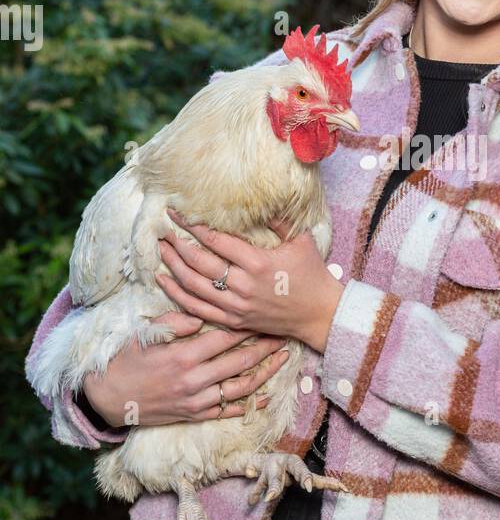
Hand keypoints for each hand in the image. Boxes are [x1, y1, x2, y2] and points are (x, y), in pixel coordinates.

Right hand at [81, 310, 292, 427]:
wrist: (108, 398)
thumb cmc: (125, 360)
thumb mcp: (144, 334)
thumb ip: (174, 322)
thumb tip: (201, 314)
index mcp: (183, 356)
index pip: (225, 338)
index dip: (247, 326)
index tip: (264, 314)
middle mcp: (194, 380)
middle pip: (239, 362)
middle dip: (265, 346)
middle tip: (284, 332)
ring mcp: (196, 401)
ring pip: (240, 387)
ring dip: (265, 373)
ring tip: (283, 359)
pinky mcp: (194, 415)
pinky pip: (227, 410)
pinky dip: (249, 403)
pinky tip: (266, 395)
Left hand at [155, 209, 344, 351]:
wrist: (319, 313)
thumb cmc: (312, 274)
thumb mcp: (301, 241)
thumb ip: (278, 220)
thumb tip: (260, 198)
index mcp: (258, 262)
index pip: (216, 241)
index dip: (192, 226)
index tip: (176, 213)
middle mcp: (243, 285)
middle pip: (198, 263)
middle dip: (177, 244)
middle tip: (163, 230)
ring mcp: (236, 306)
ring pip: (193, 286)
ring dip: (173, 267)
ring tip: (161, 250)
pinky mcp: (234, 321)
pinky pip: (197, 309)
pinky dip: (177, 295)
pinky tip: (164, 281)